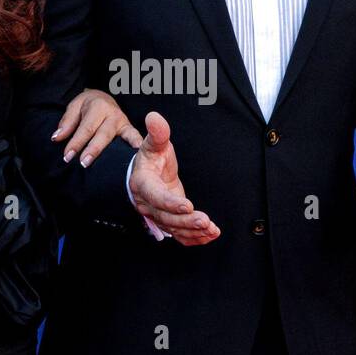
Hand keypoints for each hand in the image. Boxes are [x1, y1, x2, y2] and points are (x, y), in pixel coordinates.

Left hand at [53, 88, 143, 166]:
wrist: (103, 98)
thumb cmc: (87, 106)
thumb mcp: (74, 107)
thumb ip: (66, 123)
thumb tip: (57, 138)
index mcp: (97, 106)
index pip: (86, 128)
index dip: (76, 143)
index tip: (67, 157)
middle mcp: (112, 114)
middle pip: (103, 134)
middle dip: (93, 149)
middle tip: (83, 163)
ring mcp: (123, 122)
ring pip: (120, 137)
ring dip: (114, 152)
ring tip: (109, 166)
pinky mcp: (130, 129)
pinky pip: (134, 136)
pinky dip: (137, 144)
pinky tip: (137, 154)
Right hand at [128, 111, 219, 245]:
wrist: (147, 174)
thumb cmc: (151, 158)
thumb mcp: (154, 143)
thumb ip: (157, 132)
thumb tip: (154, 116)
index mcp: (143, 184)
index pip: (156, 197)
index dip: (171, 203)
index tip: (187, 205)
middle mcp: (148, 204)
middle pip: (166, 218)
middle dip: (186, 221)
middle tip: (205, 221)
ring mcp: (158, 215)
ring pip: (174, 229)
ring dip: (193, 232)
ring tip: (212, 229)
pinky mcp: (169, 221)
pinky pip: (179, 235)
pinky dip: (195, 238)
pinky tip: (210, 235)